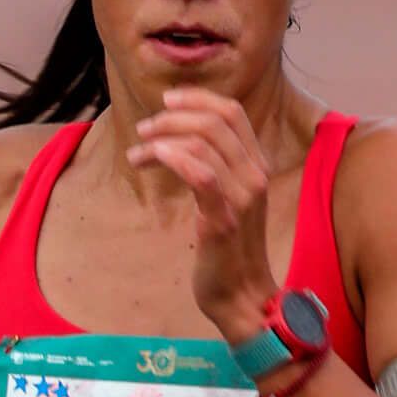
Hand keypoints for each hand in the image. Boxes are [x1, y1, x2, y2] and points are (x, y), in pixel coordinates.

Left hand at [128, 90, 278, 340]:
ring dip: (162, 139)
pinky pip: (200, 174)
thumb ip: (215, 169)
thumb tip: (181, 141)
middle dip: (172, 118)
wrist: (241, 298)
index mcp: (257, 167)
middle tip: (145, 131)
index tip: (167, 103)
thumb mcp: (226, 200)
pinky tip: (153, 158)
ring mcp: (242, 197)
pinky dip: (173, 158)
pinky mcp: (223, 219)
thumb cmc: (228, 251)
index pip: (232, 112)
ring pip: (202, 143)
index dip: (197, 98)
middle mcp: (255, 176)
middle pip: (214, 121)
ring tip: (139, 154)